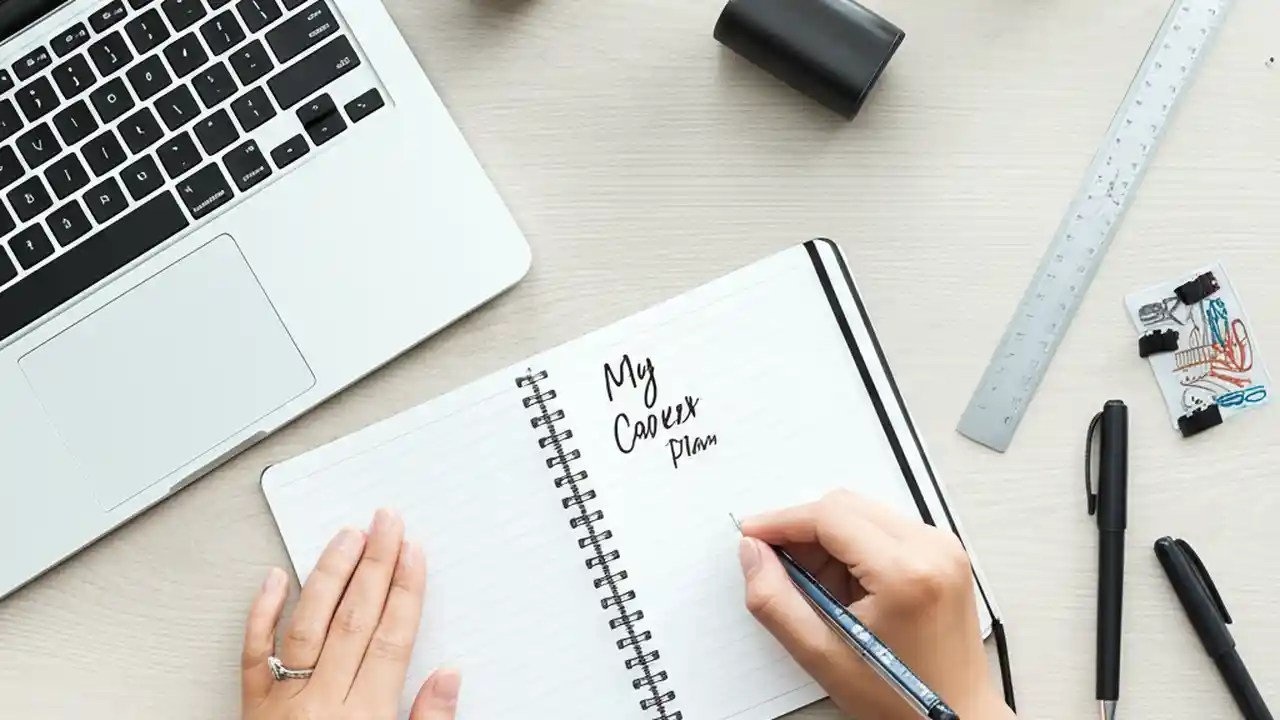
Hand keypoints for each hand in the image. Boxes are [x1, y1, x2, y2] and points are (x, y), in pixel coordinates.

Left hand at [241, 509, 460, 719]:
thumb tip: (448, 677)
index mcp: (363, 718)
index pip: (391, 640)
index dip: (406, 591)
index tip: (413, 554)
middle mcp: (320, 704)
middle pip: (354, 621)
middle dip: (376, 565)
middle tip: (386, 525)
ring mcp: (282, 701)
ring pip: (308, 624)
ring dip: (331, 574)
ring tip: (348, 538)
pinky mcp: (252, 705)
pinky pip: (254, 651)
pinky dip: (263, 612)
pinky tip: (276, 579)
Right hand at [738, 491, 1012, 719]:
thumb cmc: (903, 700)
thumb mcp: (823, 656)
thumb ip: (775, 601)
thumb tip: (753, 553)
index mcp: (906, 572)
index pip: (829, 517)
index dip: (782, 521)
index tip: (752, 534)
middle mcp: (932, 549)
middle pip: (846, 506)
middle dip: (802, 528)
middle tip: (775, 562)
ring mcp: (943, 548)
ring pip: (863, 513)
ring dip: (828, 538)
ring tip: (815, 587)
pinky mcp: (944, 554)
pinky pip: (884, 527)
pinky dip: (853, 545)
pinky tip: (842, 585)